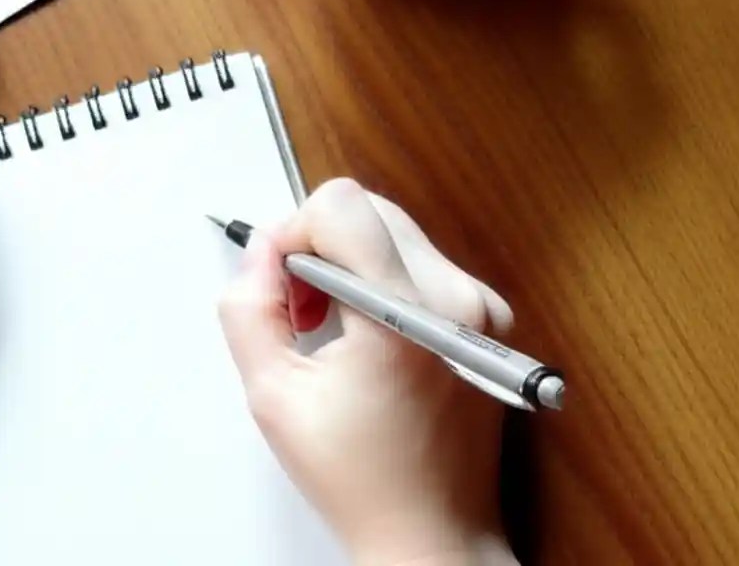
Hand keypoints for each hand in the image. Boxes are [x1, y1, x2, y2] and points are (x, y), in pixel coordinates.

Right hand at [218, 179, 518, 565]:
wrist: (432, 532)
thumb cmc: (360, 479)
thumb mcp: (272, 393)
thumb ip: (250, 308)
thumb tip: (260, 252)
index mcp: (405, 316)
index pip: (342, 205)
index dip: (294, 231)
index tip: (281, 281)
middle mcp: (457, 298)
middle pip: (369, 209)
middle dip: (320, 246)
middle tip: (301, 310)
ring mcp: (482, 306)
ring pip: (394, 231)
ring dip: (350, 262)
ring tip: (331, 328)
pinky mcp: (488, 317)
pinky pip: (421, 262)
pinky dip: (383, 280)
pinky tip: (366, 335)